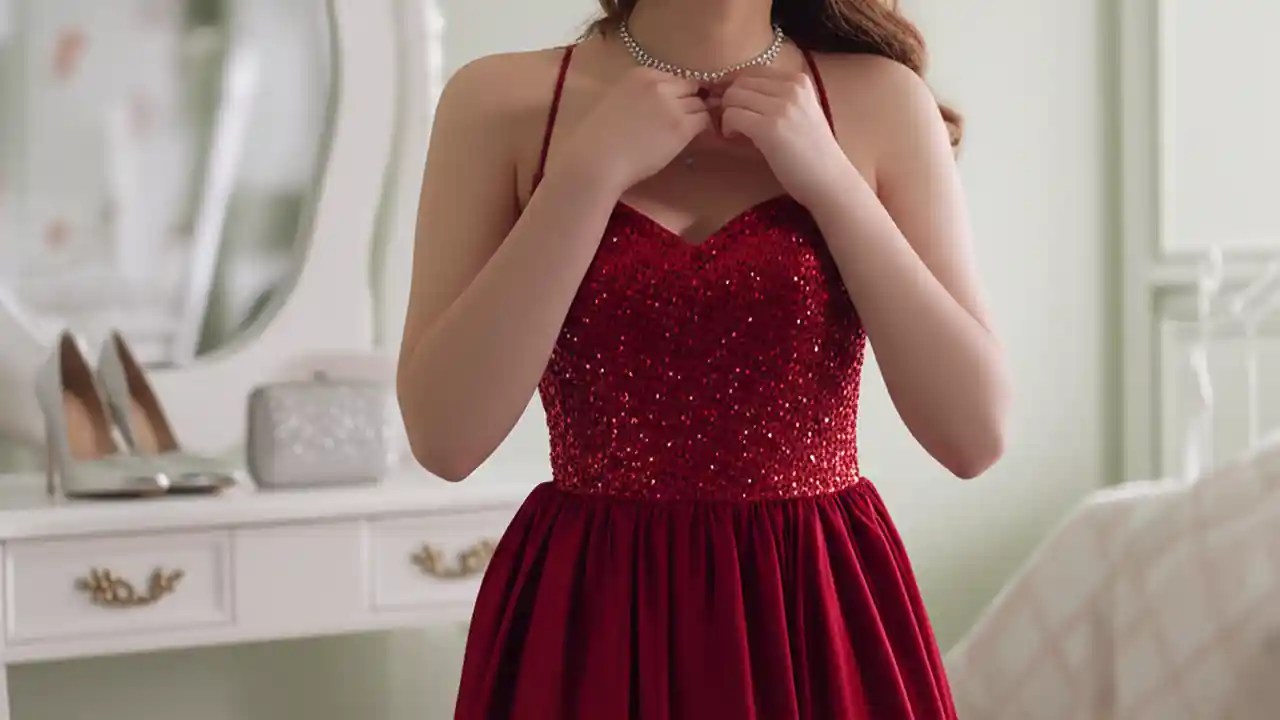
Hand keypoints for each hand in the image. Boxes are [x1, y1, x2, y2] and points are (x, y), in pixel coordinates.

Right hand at [554, 69, 711, 194]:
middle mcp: (660, 84)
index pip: (674, 77)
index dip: (678, 93)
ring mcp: (673, 105)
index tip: (674, 108)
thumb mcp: (618, 101)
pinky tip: (690, 140)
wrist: (596, 160)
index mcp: (641, 74)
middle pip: (691, 87)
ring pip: (700, 104)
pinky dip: (703, 129)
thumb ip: (641, 96)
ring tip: (687, 132)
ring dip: (698, 116)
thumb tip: (659, 105)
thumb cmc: (597, 139)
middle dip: (691, 102)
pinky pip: (704, 121)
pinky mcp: (682, 127)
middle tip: (684, 121)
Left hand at [719, 66, 852, 206]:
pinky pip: (732, 116)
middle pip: (741, 82)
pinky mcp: (770, 128)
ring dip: (727, 113)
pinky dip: (727, 126)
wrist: (829, 178)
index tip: (738, 105)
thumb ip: (776, 98)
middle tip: (732, 119)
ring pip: (733, 96)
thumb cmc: (812, 151)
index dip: (740, 88)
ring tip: (735, 130)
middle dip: (730, 100)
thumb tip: (736, 91)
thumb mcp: (800, 111)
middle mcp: (791, 88)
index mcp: (799, 80)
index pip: (755, 71)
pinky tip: (734, 137)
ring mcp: (781, 107)